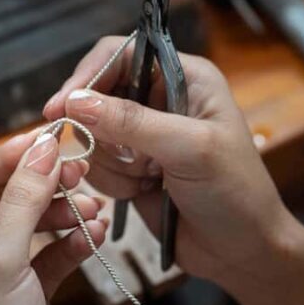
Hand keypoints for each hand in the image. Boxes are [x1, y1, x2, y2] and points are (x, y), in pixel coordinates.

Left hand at [0, 132, 106, 304]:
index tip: (50, 143)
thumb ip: (22, 201)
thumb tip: (42, 150)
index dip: (9, 156)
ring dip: (63, 212)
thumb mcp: (0, 263)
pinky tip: (94, 236)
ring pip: (30, 222)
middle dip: (43, 185)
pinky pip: (49, 252)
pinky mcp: (24, 290)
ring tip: (94, 211)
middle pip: (3, 196)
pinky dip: (71, 241)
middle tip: (79, 172)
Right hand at [43, 37, 294, 285]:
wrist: (242, 250)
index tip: (61, 107)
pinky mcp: (131, 167)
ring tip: (149, 179)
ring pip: (91, 134)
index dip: (88, 77)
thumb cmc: (236, 193)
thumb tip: (76, 101)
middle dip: (101, 132)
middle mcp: (160, 98)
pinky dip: (113, 182)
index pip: (119, 54)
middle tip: (126, 158)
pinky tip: (145, 192)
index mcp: (184, 76)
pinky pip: (96, 165)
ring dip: (113, 164)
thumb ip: (133, 122)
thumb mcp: (190, 149)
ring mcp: (143, 135)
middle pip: (97, 95)